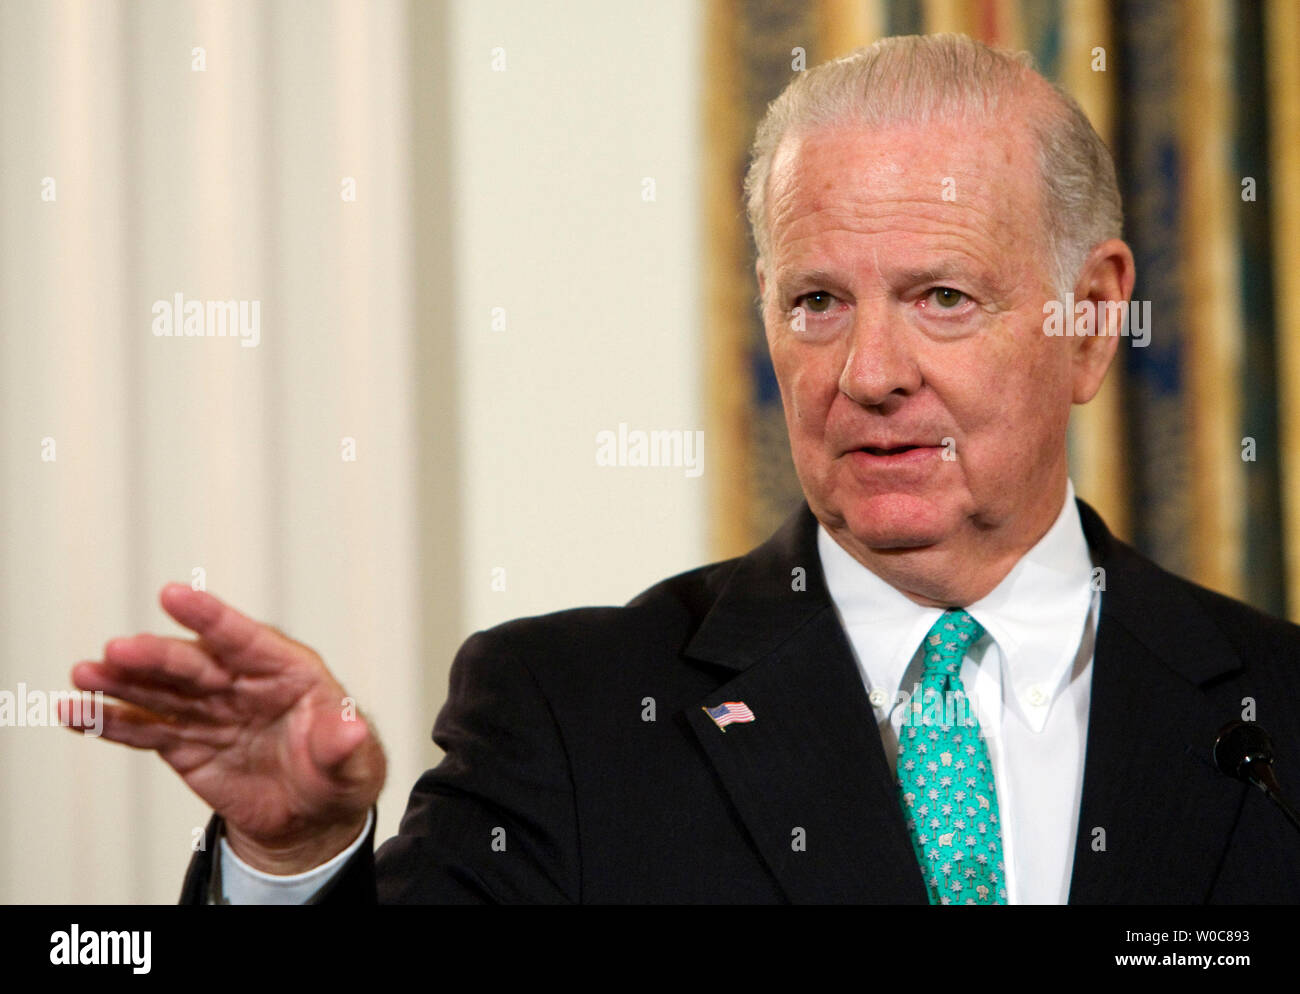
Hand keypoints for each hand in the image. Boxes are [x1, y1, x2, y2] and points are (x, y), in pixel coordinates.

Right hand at [67, 583, 385, 873]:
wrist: (311, 816)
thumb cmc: (337, 773)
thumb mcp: (353, 764)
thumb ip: (344, 746)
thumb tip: (352, 730)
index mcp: (287, 671)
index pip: (246, 638)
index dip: (210, 617)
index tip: (173, 594)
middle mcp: (240, 683)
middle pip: (193, 664)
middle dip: (156, 657)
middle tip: (117, 651)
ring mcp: (209, 711)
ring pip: (160, 691)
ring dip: (121, 683)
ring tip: (84, 675)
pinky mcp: (184, 743)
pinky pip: (144, 730)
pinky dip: (110, 723)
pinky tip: (76, 713)